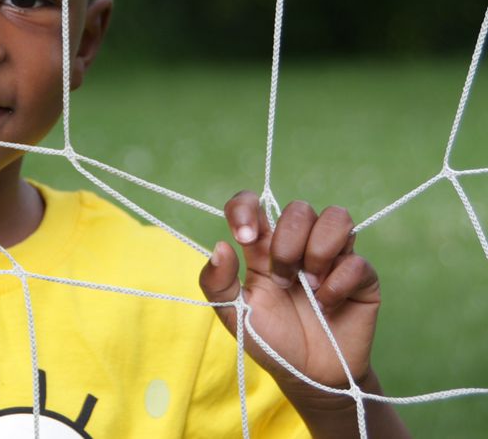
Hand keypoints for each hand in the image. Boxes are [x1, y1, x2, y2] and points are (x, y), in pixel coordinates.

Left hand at [199, 191, 379, 399]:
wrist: (309, 376)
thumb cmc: (270, 340)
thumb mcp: (234, 314)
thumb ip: (217, 282)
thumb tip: (221, 245)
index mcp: (263, 246)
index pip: (253, 204)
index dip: (246, 208)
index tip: (245, 237)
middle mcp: (298, 244)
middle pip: (299, 208)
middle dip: (286, 243)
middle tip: (281, 280)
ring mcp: (332, 257)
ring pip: (336, 217)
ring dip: (317, 251)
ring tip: (308, 285)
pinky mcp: (361, 276)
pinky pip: (357, 260)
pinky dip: (338, 282)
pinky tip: (327, 304)